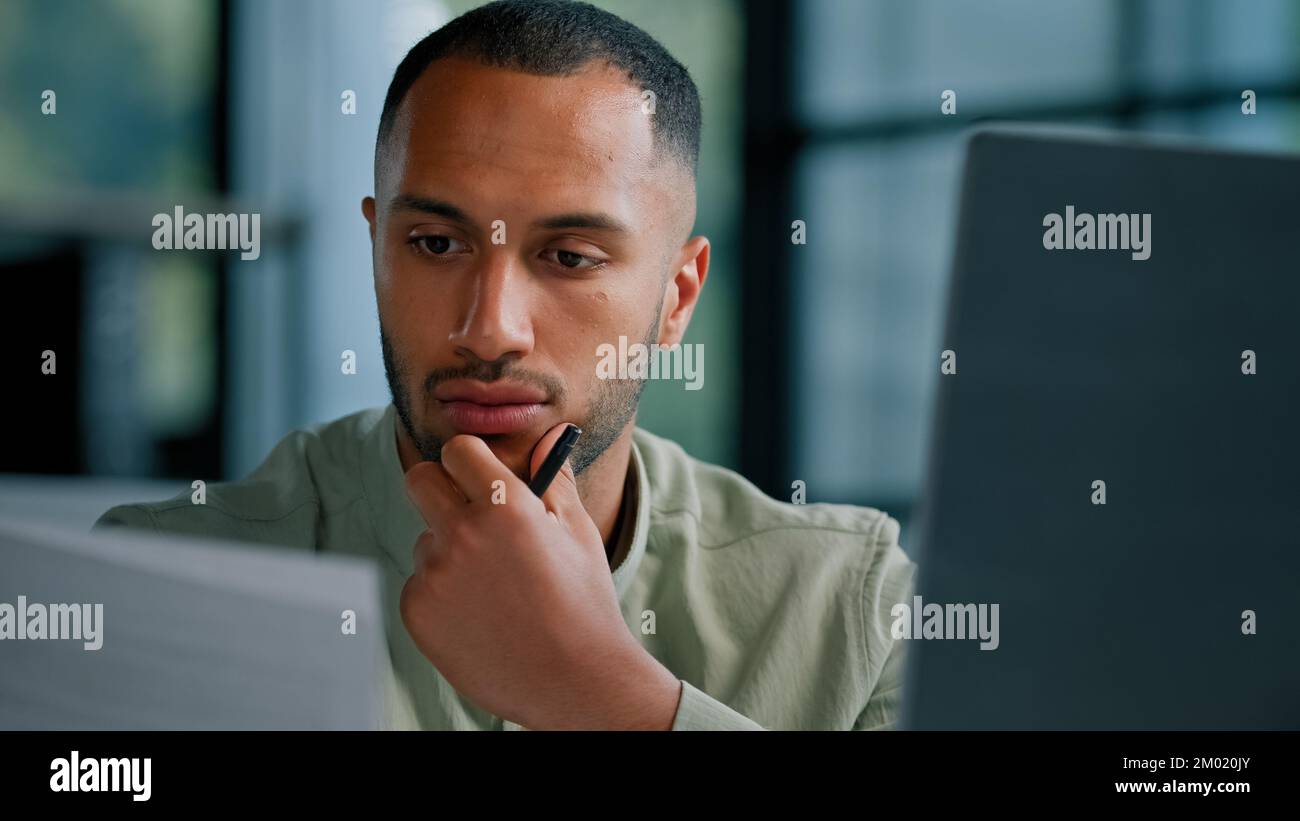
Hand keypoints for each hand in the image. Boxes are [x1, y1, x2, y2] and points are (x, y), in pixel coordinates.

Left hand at [398, 422, 680, 728]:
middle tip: (465, 512)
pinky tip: (480, 614)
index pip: (457, 450)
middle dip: (438, 486)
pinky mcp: (418, 612)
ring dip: (448, 550)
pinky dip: (442, 593)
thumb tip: (551, 435)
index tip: (478, 475)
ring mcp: (435, 575)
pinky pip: (420, 583)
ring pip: (426, 539)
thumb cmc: (583, 602)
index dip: (469, 460)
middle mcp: (462, 534)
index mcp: (505, 505)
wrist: (574, 680)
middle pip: (418, 480)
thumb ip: (553, 478)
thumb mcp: (578, 532)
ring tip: (493, 586)